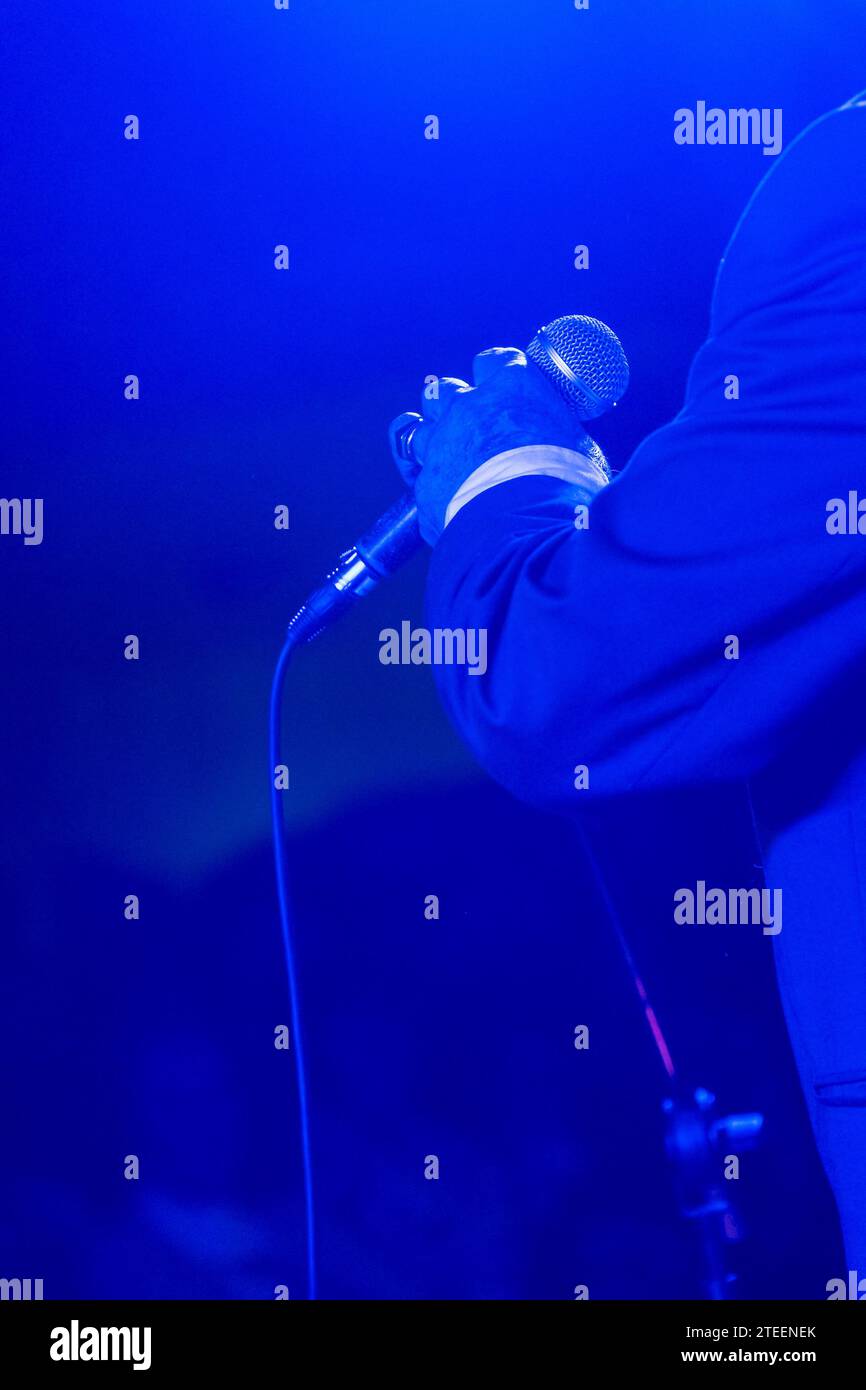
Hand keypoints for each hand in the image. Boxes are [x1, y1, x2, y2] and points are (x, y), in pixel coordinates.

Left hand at [389, 347, 597, 543]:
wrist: (530, 530)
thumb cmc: (567, 487)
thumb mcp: (579, 448)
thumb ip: (556, 435)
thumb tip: (564, 444)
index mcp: (512, 387)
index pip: (494, 361)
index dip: (496, 374)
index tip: (501, 387)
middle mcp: (469, 406)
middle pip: (447, 389)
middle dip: (456, 404)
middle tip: (472, 424)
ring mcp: (441, 443)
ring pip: (419, 425)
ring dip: (433, 437)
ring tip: (449, 456)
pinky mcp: (426, 483)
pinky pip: (418, 475)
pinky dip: (430, 482)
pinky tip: (441, 494)